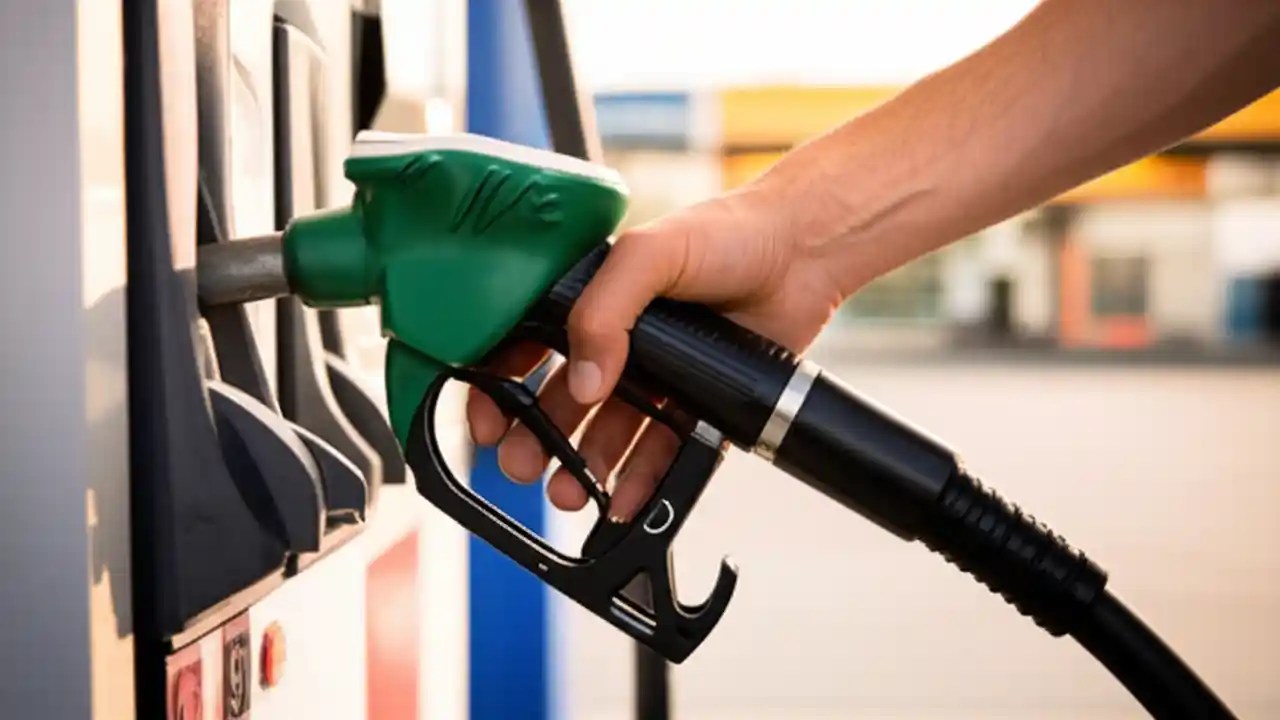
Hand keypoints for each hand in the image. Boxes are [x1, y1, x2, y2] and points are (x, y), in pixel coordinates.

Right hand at [465, 180, 846, 519]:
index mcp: (591, 298)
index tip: (488, 422)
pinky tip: (620, 503)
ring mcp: (658, 376)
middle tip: (522, 466)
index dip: (499, 386)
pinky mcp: (698, 404)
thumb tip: (584, 383)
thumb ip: (603, 309)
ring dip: (581, 468)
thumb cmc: (727, 233)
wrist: (803, 252)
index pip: (526, 347)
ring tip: (567, 494)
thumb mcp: (648, 253)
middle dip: (536, 439)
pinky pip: (662, 453)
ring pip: (606, 435)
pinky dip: (640, 482)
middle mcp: (620, 341)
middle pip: (561, 402)